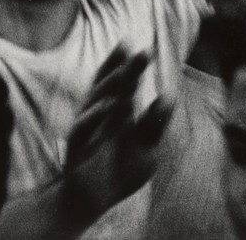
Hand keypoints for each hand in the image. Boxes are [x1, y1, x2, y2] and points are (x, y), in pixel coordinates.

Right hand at [63, 48, 173, 226]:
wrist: (88, 199)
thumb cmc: (117, 169)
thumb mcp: (144, 145)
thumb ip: (154, 122)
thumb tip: (169, 96)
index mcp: (111, 109)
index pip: (118, 80)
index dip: (123, 62)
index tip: (137, 45)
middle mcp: (96, 113)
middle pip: (110, 85)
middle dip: (125, 68)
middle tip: (143, 52)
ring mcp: (85, 129)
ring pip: (96, 102)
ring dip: (111, 87)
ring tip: (127, 74)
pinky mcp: (76, 147)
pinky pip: (82, 128)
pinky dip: (93, 116)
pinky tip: (108, 105)